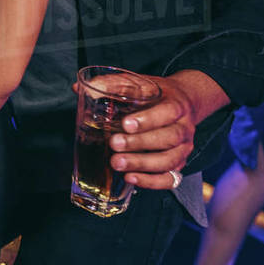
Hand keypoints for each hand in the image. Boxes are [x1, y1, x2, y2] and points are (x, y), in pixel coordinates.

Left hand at [105, 71, 225, 188]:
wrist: (185, 103)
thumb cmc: (157, 94)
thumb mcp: (139, 83)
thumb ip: (112, 84)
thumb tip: (79, 89)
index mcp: (176, 105)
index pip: (167, 112)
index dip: (148, 119)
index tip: (125, 124)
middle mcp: (184, 128)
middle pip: (168, 138)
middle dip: (140, 143)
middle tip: (114, 143)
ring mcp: (183, 148)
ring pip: (169, 160)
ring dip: (142, 164)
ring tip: (117, 163)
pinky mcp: (179, 164)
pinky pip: (170, 179)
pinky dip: (151, 182)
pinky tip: (130, 178)